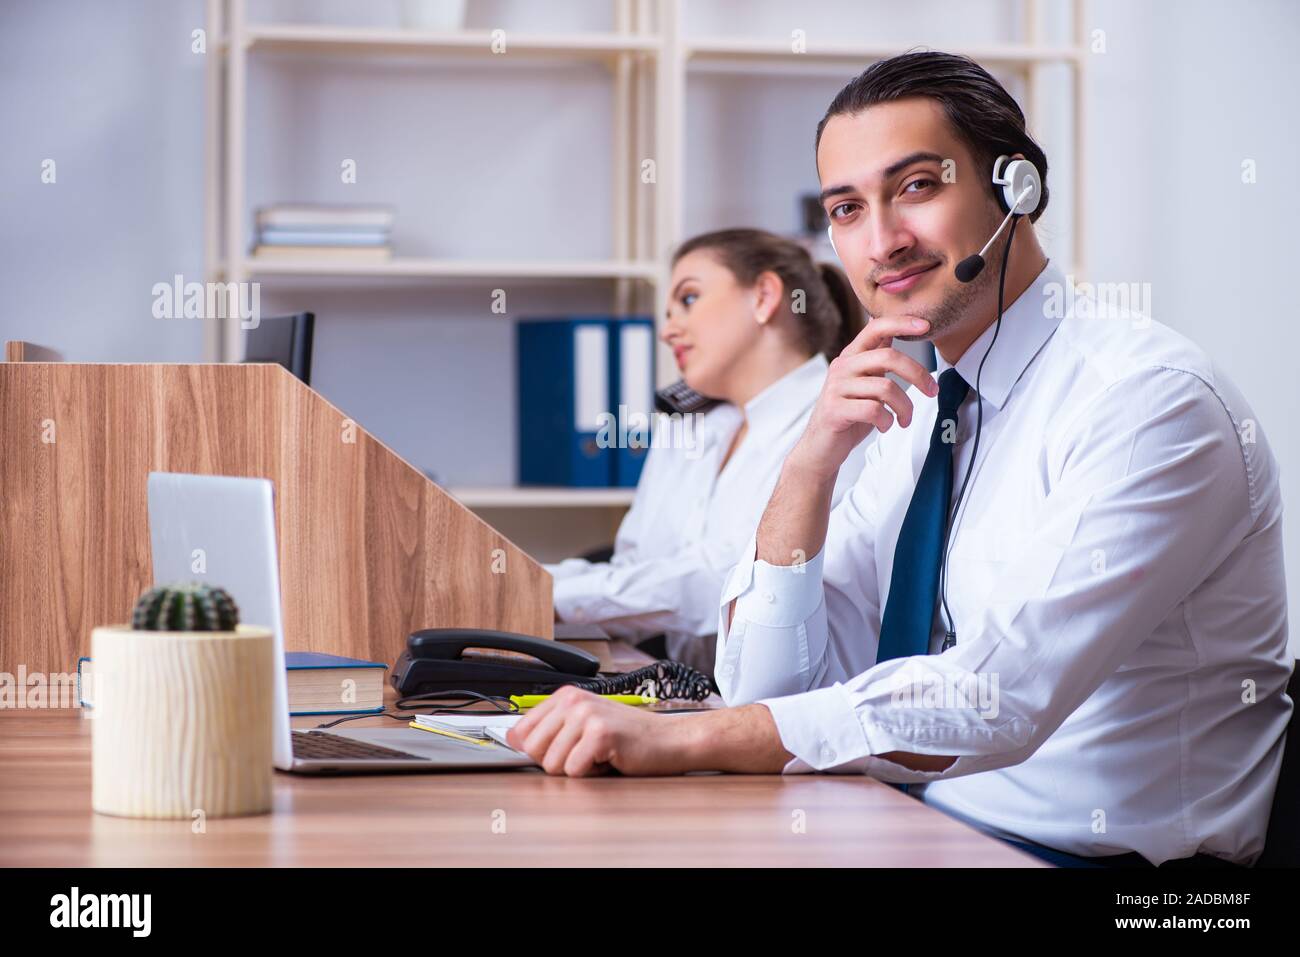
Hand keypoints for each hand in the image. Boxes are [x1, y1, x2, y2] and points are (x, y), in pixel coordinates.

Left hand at [504, 685, 695, 775]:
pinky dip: (592, 774)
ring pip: (552, 764)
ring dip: (577, 769)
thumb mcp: (584, 726)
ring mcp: (587, 715)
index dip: (536, 750)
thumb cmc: (629, 737)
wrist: (669, 740)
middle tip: (585, 754)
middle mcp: (573, 700)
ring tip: (599, 756)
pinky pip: (574, 770)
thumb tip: (511, 738)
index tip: (556, 752)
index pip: (522, 730)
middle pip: (533, 749)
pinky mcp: (600, 734)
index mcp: (566, 695)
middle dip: (557, 762)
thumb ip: (549, 730)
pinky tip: (609, 761)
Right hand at [789, 315, 938, 478]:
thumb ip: (876, 359)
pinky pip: (874, 410)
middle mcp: (842, 367)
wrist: (821, 447)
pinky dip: (887, 421)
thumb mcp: (864, 382)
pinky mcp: (835, 410)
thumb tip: (896, 333)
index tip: (925, 326)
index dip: (901, 323)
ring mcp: (837, 388)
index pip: (876, 328)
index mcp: (851, 356)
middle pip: (888, 357)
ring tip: (904, 419)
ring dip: (905, 407)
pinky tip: (885, 426)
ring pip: (886, 388)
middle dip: (918, 374)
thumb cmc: (848, 414)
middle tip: (932, 391)